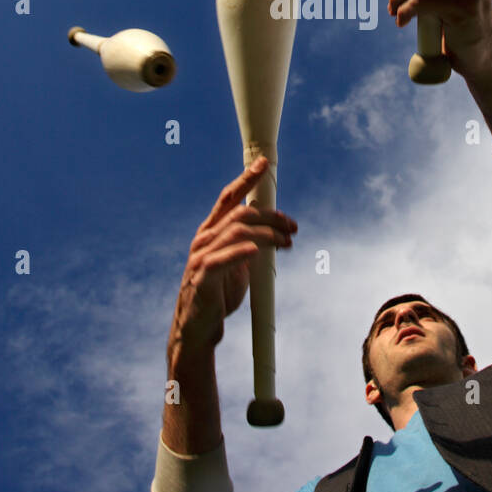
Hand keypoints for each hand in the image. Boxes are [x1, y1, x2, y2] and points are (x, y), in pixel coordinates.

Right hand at [166, 158, 296, 372]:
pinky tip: (255, 251)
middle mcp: (204, 238)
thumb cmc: (218, 294)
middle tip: (293, 226)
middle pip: (241, 214)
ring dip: (267, 235)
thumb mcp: (238, 263)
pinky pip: (221, 260)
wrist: (198, 327)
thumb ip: (249, 244)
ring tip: (286, 242)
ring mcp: (200, 256)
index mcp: (212, 231)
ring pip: (236, 232)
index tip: (264, 163)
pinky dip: (240, 252)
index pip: (229, 198)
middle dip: (271, 216)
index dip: (246, 179)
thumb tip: (276, 232)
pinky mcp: (201, 277)